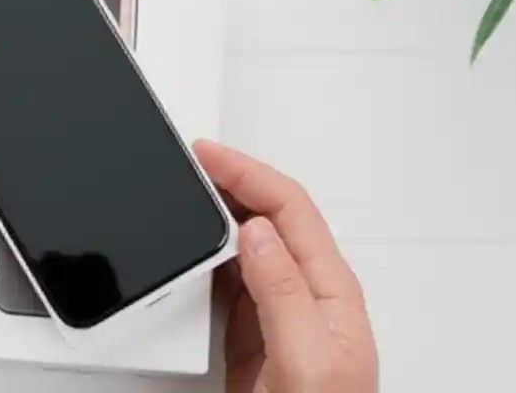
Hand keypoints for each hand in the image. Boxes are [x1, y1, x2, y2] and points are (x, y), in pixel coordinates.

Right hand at [196, 141, 377, 392]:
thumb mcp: (307, 360)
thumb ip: (283, 292)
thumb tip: (256, 232)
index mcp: (330, 291)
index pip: (290, 210)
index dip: (249, 173)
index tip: (208, 155)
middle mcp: (308, 295)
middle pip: (270, 215)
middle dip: (231, 180)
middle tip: (189, 163)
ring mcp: (281, 313)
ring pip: (249, 242)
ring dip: (218, 212)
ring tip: (186, 192)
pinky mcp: (257, 333)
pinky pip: (231, 277)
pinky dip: (208, 252)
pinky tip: (192, 247)